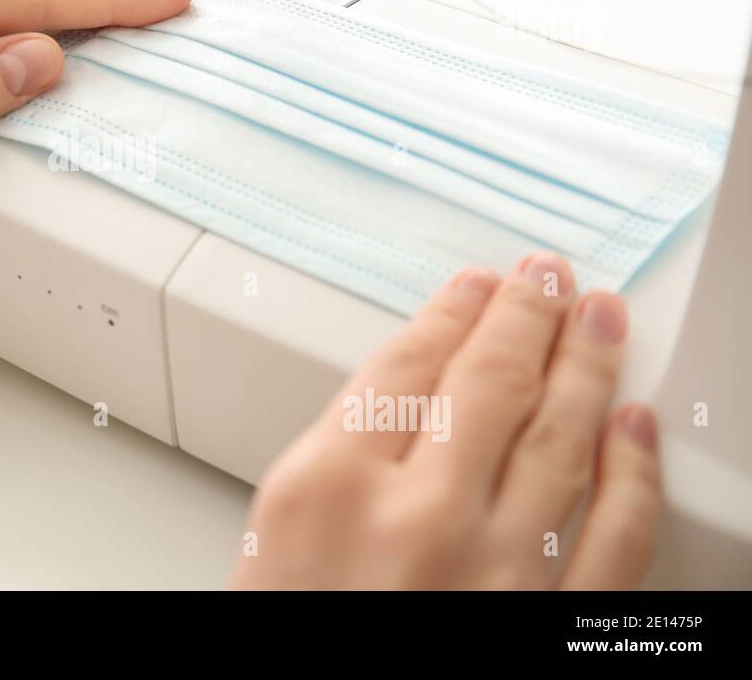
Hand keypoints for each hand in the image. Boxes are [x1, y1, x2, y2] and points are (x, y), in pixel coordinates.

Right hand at [233, 252, 661, 589]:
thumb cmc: (294, 635)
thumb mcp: (278, 538)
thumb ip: (341, 458)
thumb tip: (409, 394)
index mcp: (326, 488)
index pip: (404, 366)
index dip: (450, 313)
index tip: (474, 286)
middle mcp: (414, 518)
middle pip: (486, 382)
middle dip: (524, 315)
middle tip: (546, 275)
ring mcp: (494, 573)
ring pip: (559, 436)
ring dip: (586, 364)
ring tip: (600, 317)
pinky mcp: (554, 627)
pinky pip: (610, 531)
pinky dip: (630, 470)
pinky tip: (632, 424)